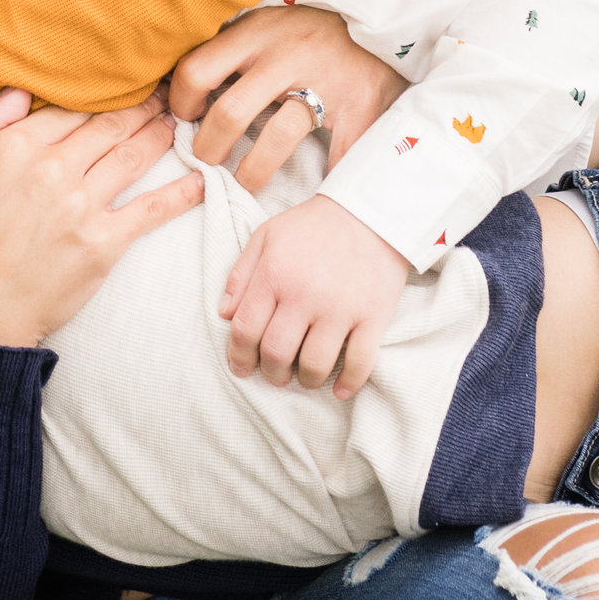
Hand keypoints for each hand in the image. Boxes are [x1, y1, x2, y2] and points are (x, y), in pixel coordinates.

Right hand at [0, 89, 203, 347]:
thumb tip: (21, 91)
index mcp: (16, 147)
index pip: (74, 108)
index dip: (104, 92)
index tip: (126, 83)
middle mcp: (54, 171)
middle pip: (111, 124)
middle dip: (143, 104)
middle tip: (166, 91)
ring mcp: (82, 208)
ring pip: (135, 155)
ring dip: (162, 133)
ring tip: (180, 121)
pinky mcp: (103, 244)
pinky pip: (152, 210)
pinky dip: (182, 192)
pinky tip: (204, 178)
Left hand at [169, 6, 407, 190]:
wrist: (383, 15)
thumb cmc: (313, 26)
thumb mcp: (268, 21)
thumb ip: (233, 45)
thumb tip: (184, 82)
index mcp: (257, 32)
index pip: (197, 70)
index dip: (181, 101)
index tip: (186, 118)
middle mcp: (286, 55)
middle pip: (230, 113)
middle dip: (209, 148)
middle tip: (206, 162)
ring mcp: (325, 81)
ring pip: (275, 138)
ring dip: (251, 173)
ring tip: (243, 183)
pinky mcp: (359, 103)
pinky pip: (337, 153)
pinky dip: (324, 181)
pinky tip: (310, 196)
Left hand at [219, 195, 410, 397]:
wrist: (371, 210)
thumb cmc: (313, 226)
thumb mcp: (267, 236)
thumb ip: (240, 274)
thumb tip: (224, 315)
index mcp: (275, 274)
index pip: (245, 329)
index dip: (238, 356)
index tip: (241, 368)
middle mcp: (305, 295)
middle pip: (277, 353)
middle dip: (271, 373)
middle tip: (275, 374)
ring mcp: (341, 308)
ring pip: (315, 365)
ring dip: (305, 380)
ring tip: (304, 376)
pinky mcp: (373, 316)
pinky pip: (361, 362)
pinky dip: (348, 383)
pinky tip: (338, 389)